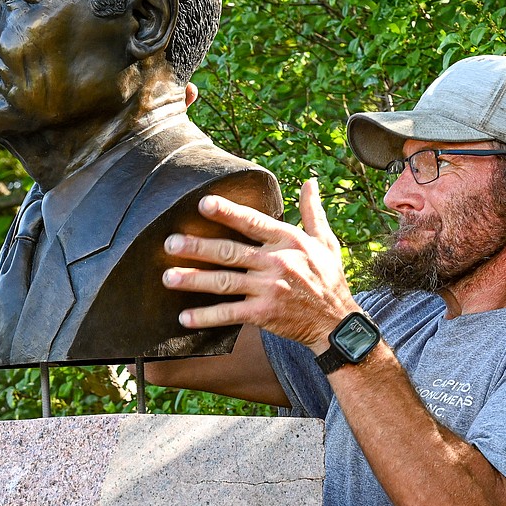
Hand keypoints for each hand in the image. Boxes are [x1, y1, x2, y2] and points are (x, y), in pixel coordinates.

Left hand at [161, 179, 358, 351]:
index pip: (252, 222)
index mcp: (288, 241)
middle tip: (170, 243)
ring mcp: (269, 289)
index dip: (228, 212)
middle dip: (198, 247)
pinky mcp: (263, 314)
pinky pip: (230, 314)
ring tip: (168, 276)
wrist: (337, 323)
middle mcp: (276, 262)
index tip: (203, 203)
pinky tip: (185, 317)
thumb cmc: (328, 279)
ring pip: (224, 282)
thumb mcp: (325, 242)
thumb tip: (309, 182)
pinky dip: (206, 317)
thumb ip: (312, 212)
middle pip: (230, 251)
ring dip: (194, 279)